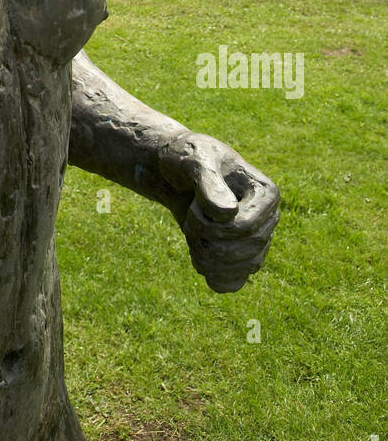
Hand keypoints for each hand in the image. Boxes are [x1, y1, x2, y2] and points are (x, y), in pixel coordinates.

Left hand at [156, 131, 278, 292]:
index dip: (214, 226)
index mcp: (266, 193)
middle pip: (244, 252)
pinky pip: (235, 282)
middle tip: (189, 219)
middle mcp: (268, 218)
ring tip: (191, 233)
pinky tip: (198, 258)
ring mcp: (255, 239)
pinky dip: (214, 276)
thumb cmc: (186, 158)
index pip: (247, 228)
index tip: (193, 207)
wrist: (172, 173)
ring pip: (240, 269)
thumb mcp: (194, 161)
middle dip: (206, 240)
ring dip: (205, 257)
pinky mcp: (239, 255)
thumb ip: (209, 184)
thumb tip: (228, 214)